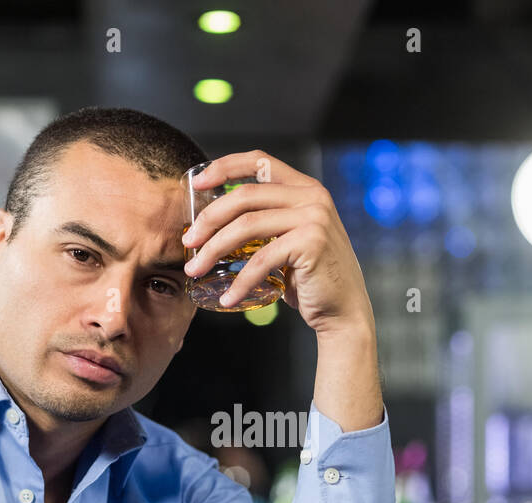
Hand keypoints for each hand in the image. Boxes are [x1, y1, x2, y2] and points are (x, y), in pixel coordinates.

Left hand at [181, 149, 373, 333]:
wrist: (344, 311)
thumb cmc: (311, 279)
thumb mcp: (289, 239)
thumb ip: (267, 221)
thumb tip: (215, 221)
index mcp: (306, 188)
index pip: (260, 161)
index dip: (224, 167)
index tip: (196, 183)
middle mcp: (313, 197)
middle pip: (245, 196)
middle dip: (209, 219)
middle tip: (188, 242)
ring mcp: (314, 218)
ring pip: (246, 226)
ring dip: (214, 250)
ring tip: (196, 270)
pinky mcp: (311, 244)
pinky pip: (261, 260)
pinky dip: (240, 282)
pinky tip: (228, 299)